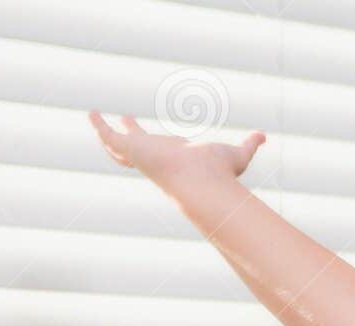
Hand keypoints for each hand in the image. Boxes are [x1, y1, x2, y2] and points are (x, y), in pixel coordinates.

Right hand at [87, 111, 266, 195]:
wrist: (200, 183)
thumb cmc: (218, 173)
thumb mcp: (238, 154)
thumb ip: (249, 145)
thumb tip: (264, 137)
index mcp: (176, 160)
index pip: (165, 150)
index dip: (160, 141)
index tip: (161, 135)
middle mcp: (157, 159)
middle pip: (139, 147)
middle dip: (131, 133)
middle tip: (126, 120)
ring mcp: (142, 155)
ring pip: (118, 147)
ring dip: (106, 133)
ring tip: (95, 119)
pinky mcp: (131, 150)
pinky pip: (109, 138)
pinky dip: (98, 126)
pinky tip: (90, 114)